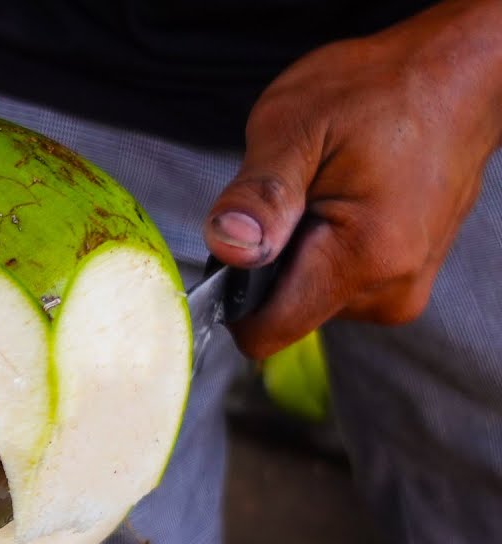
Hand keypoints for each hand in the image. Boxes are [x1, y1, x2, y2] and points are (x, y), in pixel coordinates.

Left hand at [204, 0, 501, 358]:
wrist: (453, 77)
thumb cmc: (377, 92)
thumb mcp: (293, 127)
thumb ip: (257, 196)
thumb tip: (226, 246)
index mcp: (362, 260)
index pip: (267, 331)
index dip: (231, 297)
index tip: (236, 244)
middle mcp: (389, 291)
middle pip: (285, 312)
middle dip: (271, 260)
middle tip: (297, 194)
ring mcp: (402, 288)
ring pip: (308, 297)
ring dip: (298, 250)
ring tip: (327, 189)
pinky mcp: (403, 279)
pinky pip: (335, 282)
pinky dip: (324, 247)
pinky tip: (344, 200)